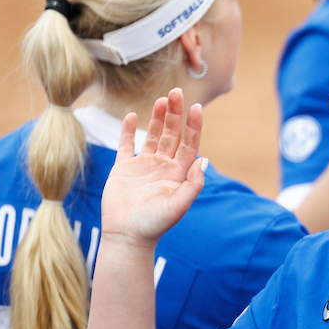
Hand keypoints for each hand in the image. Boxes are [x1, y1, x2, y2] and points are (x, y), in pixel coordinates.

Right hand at [101, 88, 205, 246]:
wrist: (127, 236)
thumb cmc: (155, 224)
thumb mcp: (179, 204)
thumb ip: (193, 183)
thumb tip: (205, 160)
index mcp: (179, 172)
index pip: (189, 143)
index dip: (193, 125)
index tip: (196, 107)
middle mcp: (163, 166)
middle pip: (173, 134)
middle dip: (176, 113)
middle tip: (177, 92)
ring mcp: (143, 166)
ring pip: (153, 135)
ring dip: (158, 118)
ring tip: (162, 100)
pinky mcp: (123, 169)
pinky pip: (127, 145)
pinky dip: (129, 131)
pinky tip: (132, 116)